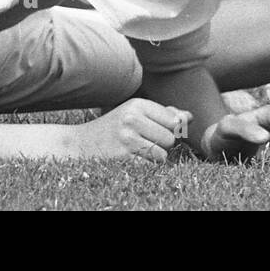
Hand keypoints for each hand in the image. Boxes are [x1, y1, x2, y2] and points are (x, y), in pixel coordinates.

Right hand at [72, 99, 190, 163]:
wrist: (80, 143)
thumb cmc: (113, 128)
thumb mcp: (135, 114)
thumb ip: (163, 114)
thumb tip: (189, 117)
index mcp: (137, 104)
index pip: (173, 121)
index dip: (169, 130)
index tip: (156, 131)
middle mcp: (132, 118)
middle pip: (170, 138)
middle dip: (162, 144)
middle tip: (144, 141)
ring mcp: (127, 138)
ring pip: (162, 154)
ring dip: (154, 157)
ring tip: (137, 150)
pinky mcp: (123, 157)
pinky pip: (150, 166)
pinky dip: (145, 165)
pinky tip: (131, 158)